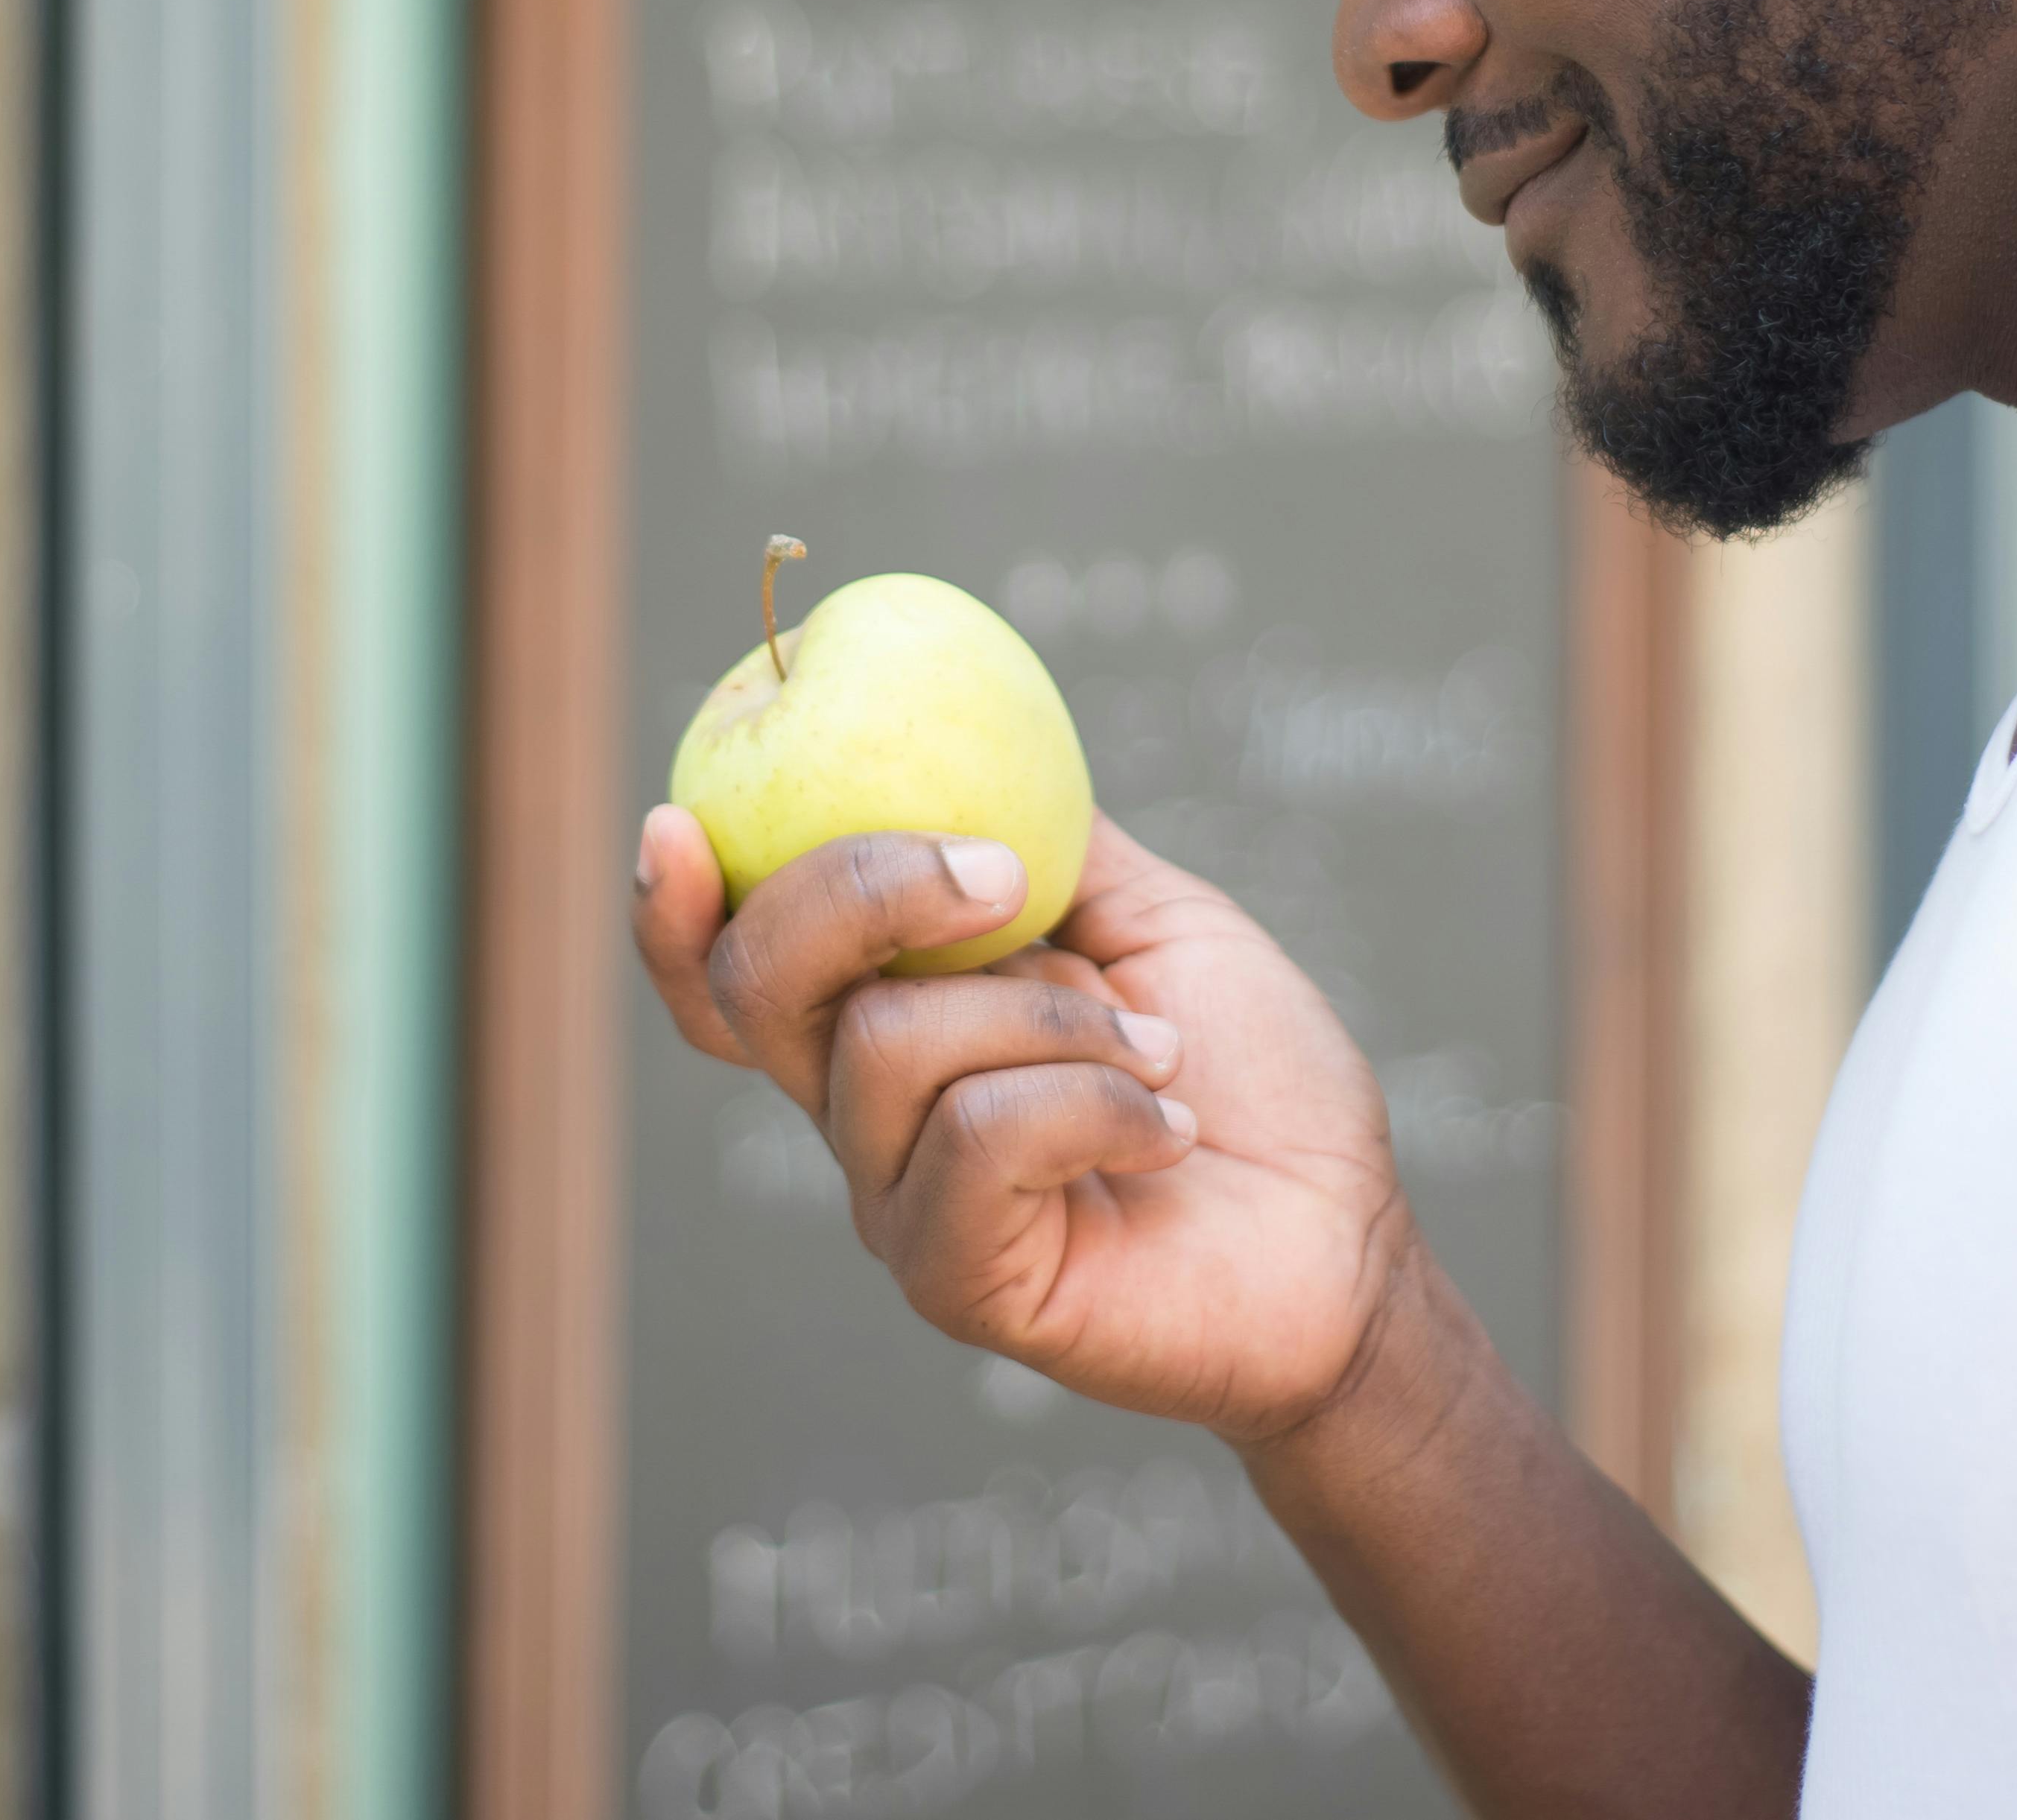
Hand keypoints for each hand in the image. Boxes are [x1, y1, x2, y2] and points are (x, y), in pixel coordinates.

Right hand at [633, 806, 1415, 1444]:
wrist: (1344, 1233)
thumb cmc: (1250, 1080)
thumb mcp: (1147, 919)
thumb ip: (1048, 839)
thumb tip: (970, 735)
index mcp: (890, 1024)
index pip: (728, 973)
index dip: (672, 908)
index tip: (676, 817)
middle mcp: (865, 1115)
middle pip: (756, 984)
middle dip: (861, 889)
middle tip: (1003, 878)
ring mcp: (899, 1204)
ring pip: (885, 1047)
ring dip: (1054, 1019)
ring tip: (1162, 1053)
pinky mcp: (955, 1280)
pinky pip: (973, 1141)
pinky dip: (1094, 1103)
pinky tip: (1166, 1130)